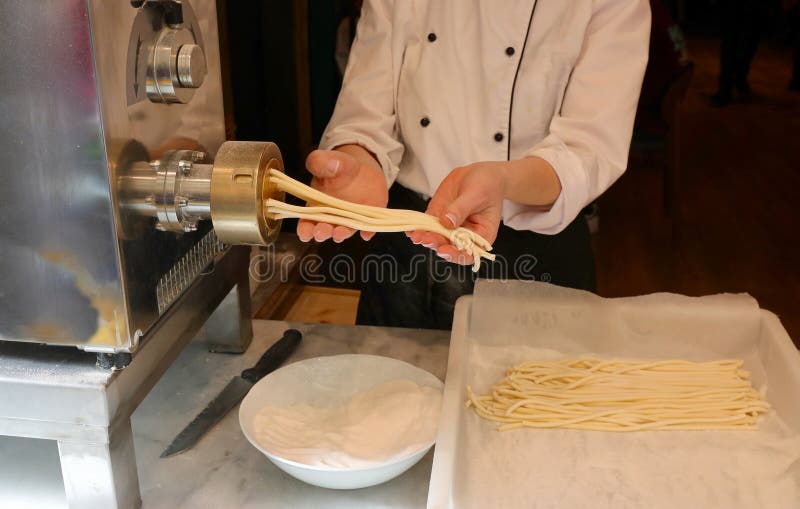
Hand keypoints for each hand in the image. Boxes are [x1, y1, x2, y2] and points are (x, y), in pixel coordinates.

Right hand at [297, 146, 388, 242]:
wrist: (362, 167)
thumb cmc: (338, 166)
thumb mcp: (327, 159)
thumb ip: (321, 162)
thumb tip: (330, 165)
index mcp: (316, 205)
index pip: (307, 221)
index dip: (305, 229)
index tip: (304, 233)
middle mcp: (332, 217)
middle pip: (325, 228)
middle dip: (323, 232)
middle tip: (321, 232)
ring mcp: (351, 219)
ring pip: (345, 230)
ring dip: (342, 234)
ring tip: (339, 234)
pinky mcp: (368, 218)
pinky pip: (368, 227)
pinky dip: (367, 232)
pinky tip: (366, 234)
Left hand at [409, 157, 560, 265]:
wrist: (480, 173)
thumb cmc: (487, 185)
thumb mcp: (477, 194)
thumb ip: (461, 208)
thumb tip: (447, 221)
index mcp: (481, 235)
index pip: (469, 253)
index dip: (456, 255)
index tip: (444, 249)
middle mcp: (464, 234)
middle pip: (449, 247)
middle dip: (436, 244)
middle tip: (426, 239)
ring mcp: (449, 226)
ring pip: (436, 238)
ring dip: (425, 238)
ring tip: (416, 235)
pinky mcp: (438, 217)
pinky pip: (427, 226)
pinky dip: (418, 228)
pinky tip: (411, 229)